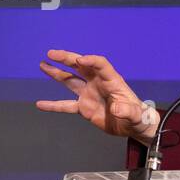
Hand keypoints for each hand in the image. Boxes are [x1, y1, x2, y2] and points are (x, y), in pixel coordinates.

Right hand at [35, 49, 158, 140]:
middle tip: (51, 53)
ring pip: (70, 81)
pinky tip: (40, 104)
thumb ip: (127, 111)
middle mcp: (98, 84)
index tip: (80, 60)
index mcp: (112, 81)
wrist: (134, 127)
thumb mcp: (136, 115)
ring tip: (42, 64)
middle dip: (67, 59)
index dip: (91, 61)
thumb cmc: (138, 117)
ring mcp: (89, 94)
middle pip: (81, 67)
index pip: (101, 65)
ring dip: (56, 73)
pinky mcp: (84, 107)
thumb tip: (117, 109)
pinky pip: (66, 105)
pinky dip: (53, 105)